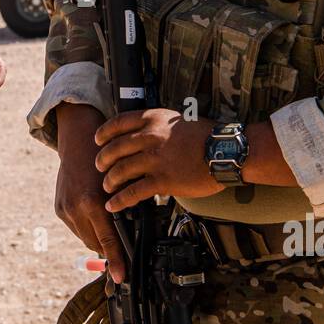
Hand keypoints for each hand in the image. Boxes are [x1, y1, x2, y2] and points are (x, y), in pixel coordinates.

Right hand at [55, 104, 126, 281]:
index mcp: (93, 203)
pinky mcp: (59, 208)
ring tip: (111, 234)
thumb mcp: (119, 184)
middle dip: (110, 251)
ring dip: (99, 239)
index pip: (108, 241)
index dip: (116, 261)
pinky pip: (76, 228)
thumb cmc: (106, 159)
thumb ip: (124, 208)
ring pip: (86, 238)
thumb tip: (134, 234)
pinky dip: (88, 228)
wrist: (80, 142)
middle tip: (123, 258)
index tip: (121, 277)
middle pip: (96, 244)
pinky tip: (97, 221)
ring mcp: (65, 209)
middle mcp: (76, 208)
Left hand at [94, 109, 222, 213]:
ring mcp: (155, 159)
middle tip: (100, 167)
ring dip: (109, 181)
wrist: (226, 151)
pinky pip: (133, 192)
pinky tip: (113, 204)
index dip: (104, 133)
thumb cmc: (206, 136)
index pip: (118, 123)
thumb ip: (158, 126)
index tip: (97, 140)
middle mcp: (150, 137)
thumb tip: (144, 135)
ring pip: (120, 171)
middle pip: (115, 148)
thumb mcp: (177, 120)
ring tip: (107, 187)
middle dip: (103, 160)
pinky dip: (119, 200)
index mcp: (153, 119)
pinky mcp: (162, 181)